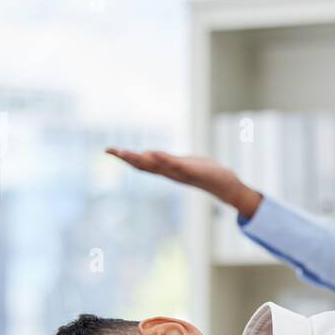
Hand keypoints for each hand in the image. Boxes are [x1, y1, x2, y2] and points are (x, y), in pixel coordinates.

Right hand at [106, 147, 262, 218]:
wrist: (226, 185)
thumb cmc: (204, 173)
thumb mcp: (181, 164)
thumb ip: (165, 161)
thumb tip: (148, 155)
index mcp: (166, 169)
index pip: (142, 163)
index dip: (125, 157)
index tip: (108, 150)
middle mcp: (170, 173)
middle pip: (144, 165)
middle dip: (126, 158)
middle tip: (108, 150)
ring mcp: (180, 172)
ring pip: (157, 165)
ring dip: (141, 159)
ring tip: (126, 152)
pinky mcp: (193, 171)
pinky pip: (176, 165)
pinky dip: (164, 159)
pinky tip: (153, 153)